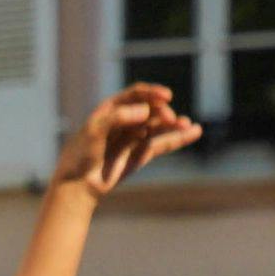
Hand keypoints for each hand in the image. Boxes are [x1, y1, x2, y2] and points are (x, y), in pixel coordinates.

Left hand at [53, 83, 200, 199]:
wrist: (79, 182)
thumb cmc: (80, 154)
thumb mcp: (94, 131)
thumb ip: (117, 117)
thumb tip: (145, 110)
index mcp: (110, 109)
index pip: (136, 95)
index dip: (152, 93)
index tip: (167, 96)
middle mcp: (125, 120)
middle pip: (150, 109)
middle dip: (161, 111)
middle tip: (169, 118)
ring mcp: (135, 137)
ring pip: (159, 126)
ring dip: (174, 123)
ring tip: (185, 124)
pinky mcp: (142, 153)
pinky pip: (164, 142)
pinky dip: (179, 137)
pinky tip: (195, 131)